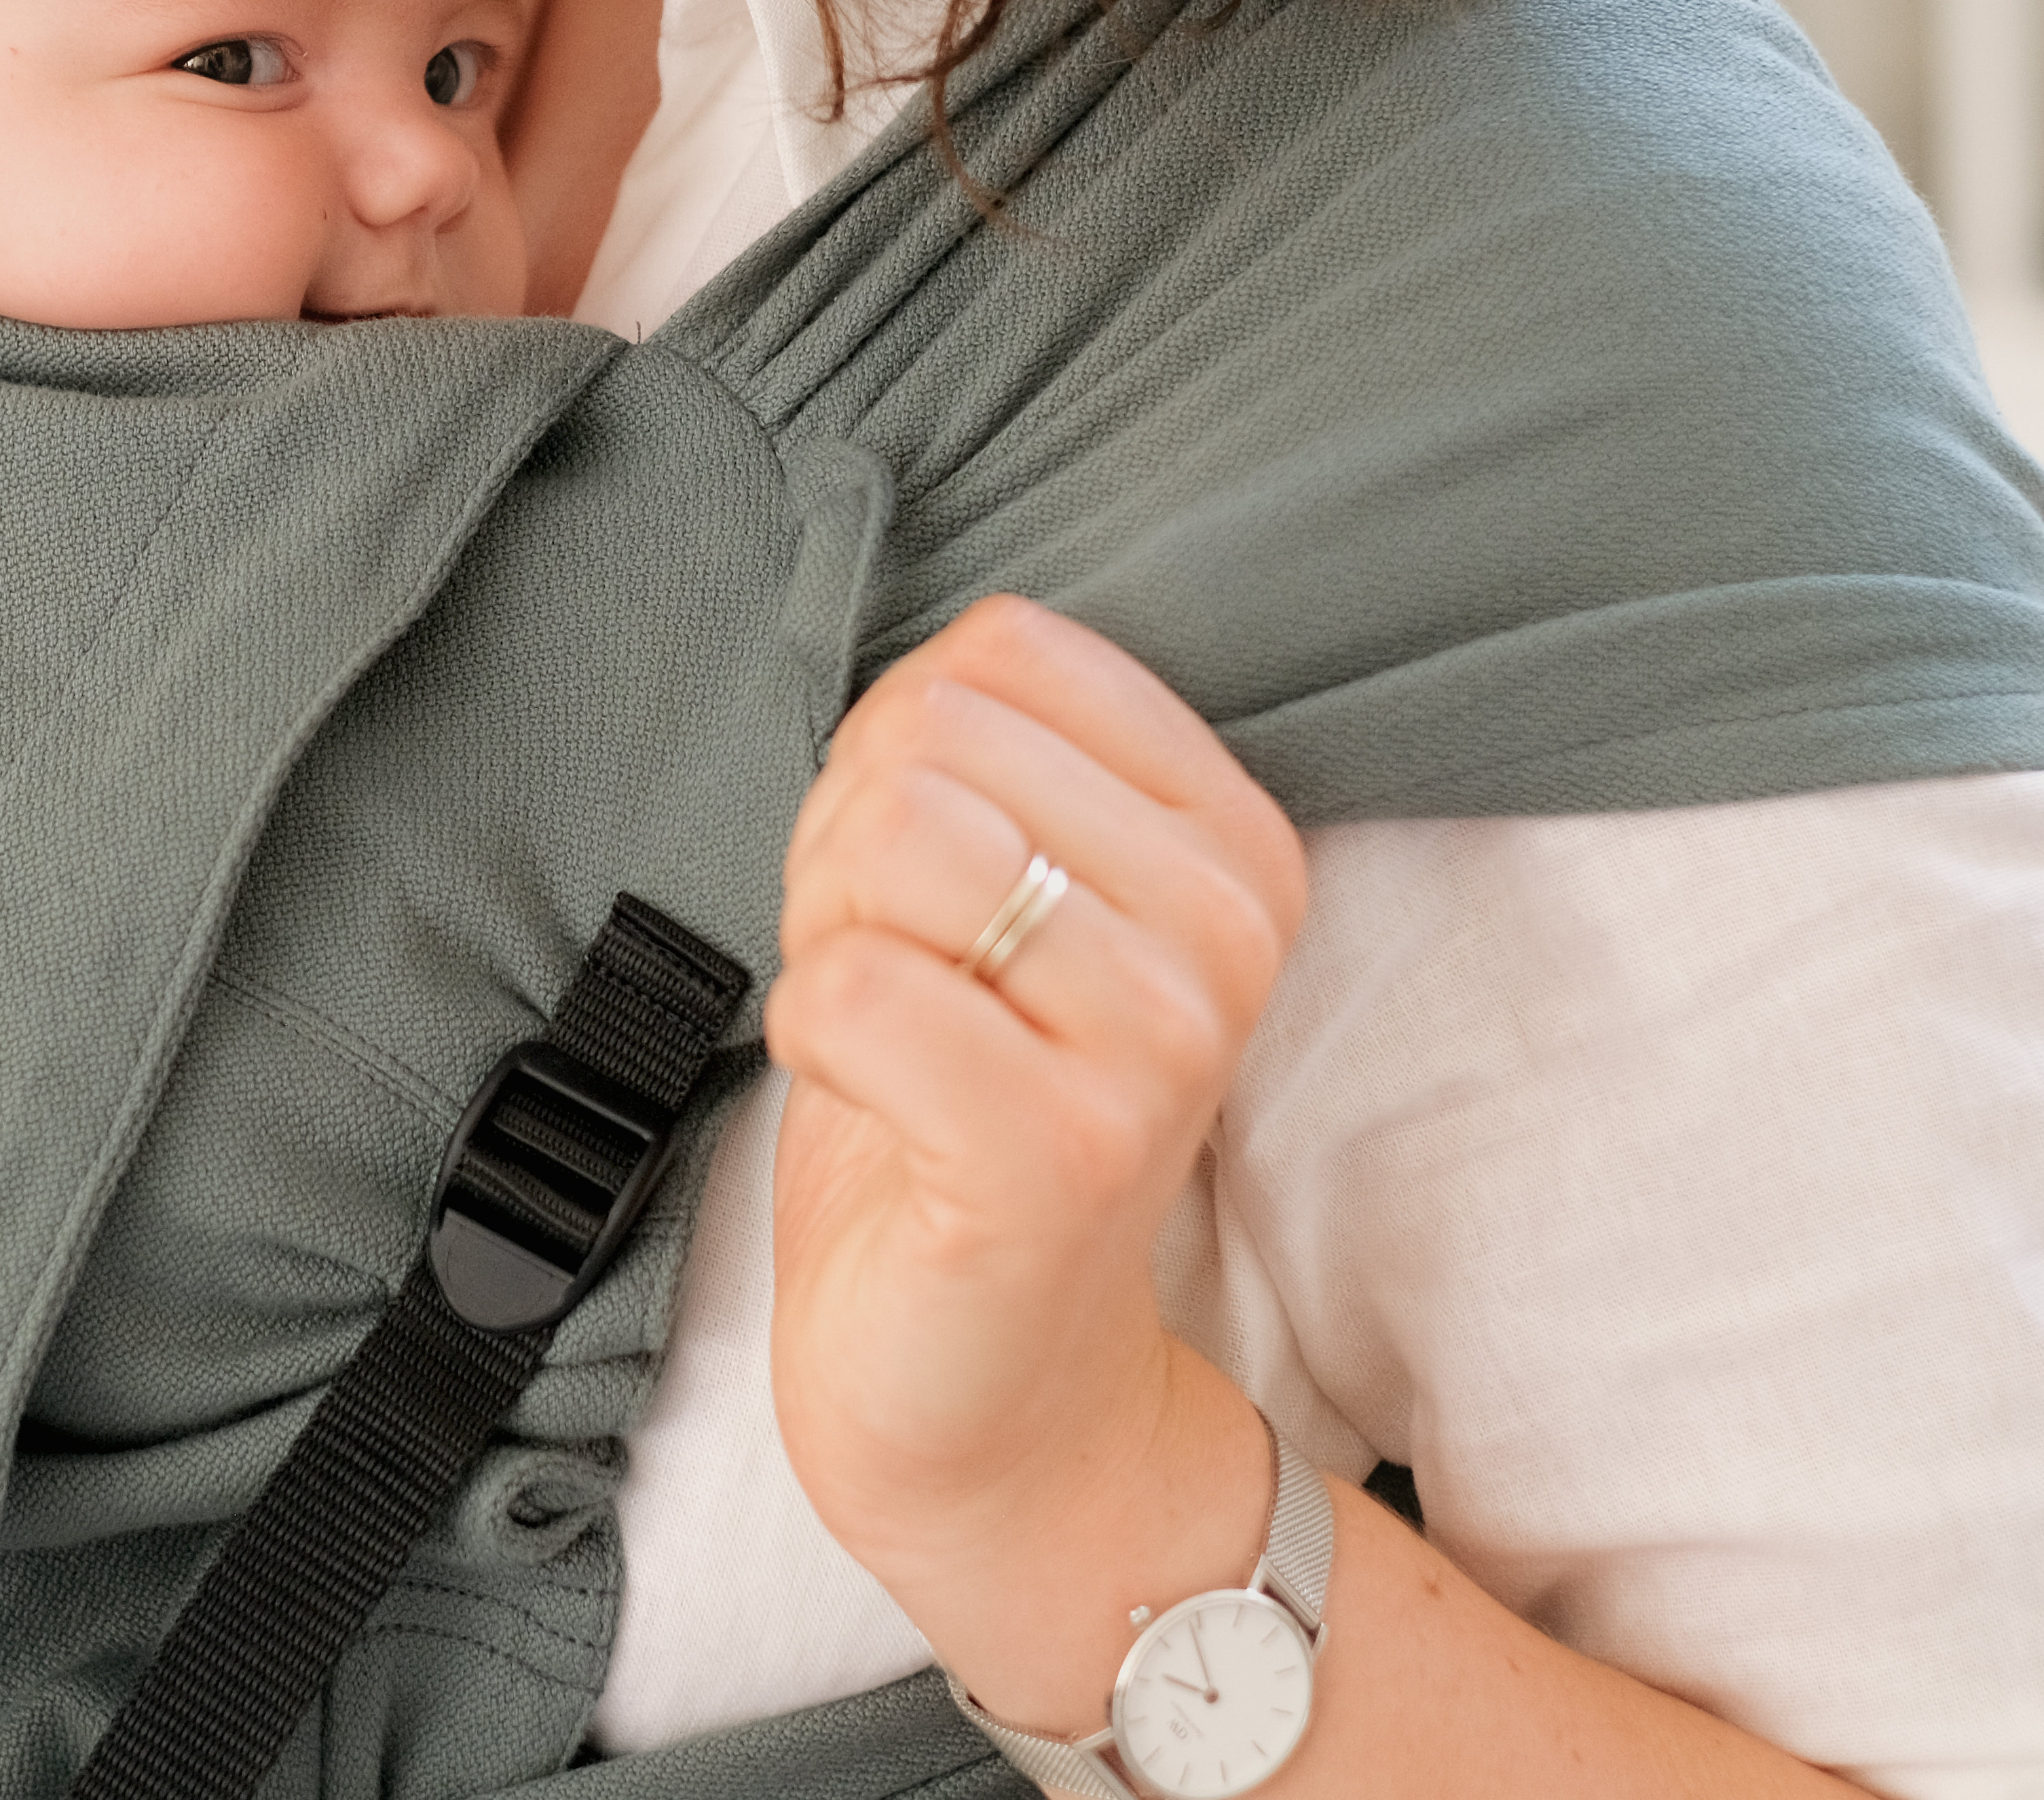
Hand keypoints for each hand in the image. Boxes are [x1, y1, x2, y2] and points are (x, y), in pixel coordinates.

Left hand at [760, 596, 1307, 1723]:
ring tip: (888, 1037)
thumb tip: (915, 681)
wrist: (994, 1390)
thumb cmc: (964, 1115)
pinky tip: (874, 1107)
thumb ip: (976, 757)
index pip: (1005, 652)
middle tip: (898, 981)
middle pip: (929, 742)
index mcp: (1234, 839)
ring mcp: (1159, 1042)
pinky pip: (851, 986)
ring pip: (890, 842)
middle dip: (848, 849)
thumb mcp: (1000, 897)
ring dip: (828, 933)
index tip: (929, 885)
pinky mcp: (1059, 1150)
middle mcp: (1225, 928)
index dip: (901, 749)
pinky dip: (810, 1033)